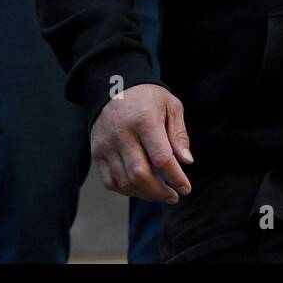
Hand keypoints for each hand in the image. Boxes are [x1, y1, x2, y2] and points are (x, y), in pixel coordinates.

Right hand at [90, 83, 193, 203]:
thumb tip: (186, 162)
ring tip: (160, 193)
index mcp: (144, 120)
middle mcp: (122, 134)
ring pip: (125, 182)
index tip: (186, 188)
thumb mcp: (171, 106)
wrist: (113, 86)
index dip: (175, 177)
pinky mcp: (96, 153)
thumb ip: (179, 134)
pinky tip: (141, 188)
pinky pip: (110, 181)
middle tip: (173, 196)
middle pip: (140, 175)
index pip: (161, 158)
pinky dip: (127, 190)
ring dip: (144, 194)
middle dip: (159, 192)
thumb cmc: (148, 97)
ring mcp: (106, 145)